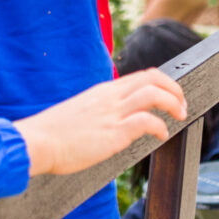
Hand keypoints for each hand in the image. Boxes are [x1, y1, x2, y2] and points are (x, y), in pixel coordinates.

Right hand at [15, 69, 187, 175]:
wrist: (36, 142)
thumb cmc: (52, 135)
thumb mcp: (79, 114)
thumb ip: (97, 114)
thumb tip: (109, 125)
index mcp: (102, 92)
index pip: (140, 76)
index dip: (161, 83)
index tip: (169, 96)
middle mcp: (110, 97)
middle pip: (152, 78)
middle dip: (174, 89)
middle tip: (182, 105)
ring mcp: (112, 113)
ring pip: (154, 93)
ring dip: (174, 102)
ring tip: (180, 115)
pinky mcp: (113, 132)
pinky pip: (147, 120)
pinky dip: (161, 125)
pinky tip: (162, 135)